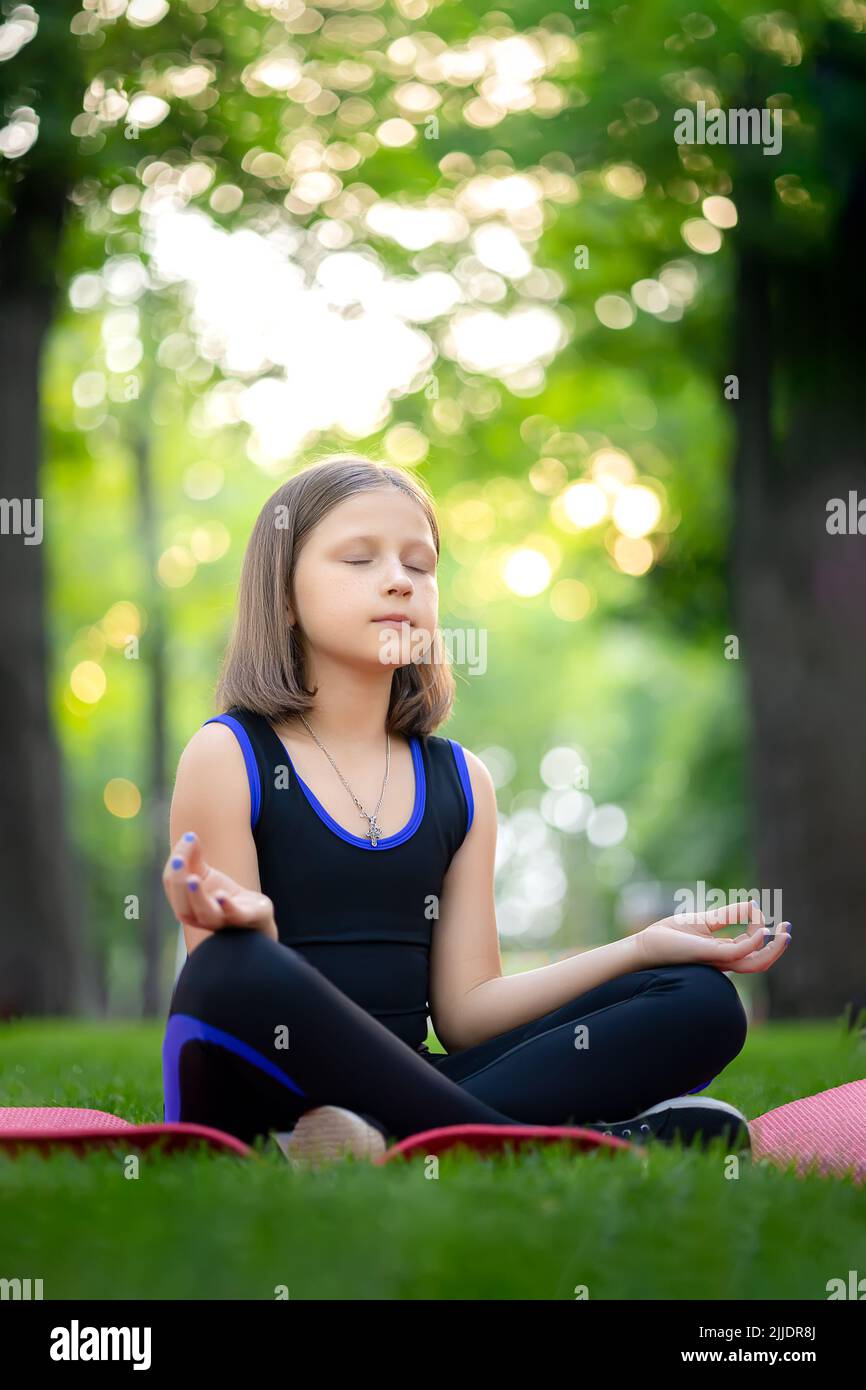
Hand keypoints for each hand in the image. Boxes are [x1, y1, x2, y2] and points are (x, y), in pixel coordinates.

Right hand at [162, 831, 277, 939]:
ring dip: (197, 896)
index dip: (175, 864)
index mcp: (185, 904)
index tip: (188, 837)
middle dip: (179, 882)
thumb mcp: (205, 874)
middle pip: (183, 906)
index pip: (172, 886)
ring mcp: (222, 920)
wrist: (253, 912)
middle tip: (179, 859)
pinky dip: (227, 907)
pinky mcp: (244, 918)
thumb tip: (189, 836)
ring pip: (205, 915)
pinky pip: (234, 916)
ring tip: (192, 879)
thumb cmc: (222, 895)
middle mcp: (199, 917)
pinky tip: (221, 895)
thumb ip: (193, 857)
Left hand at [635, 899, 790, 973]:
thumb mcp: (704, 920)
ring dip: (773, 949)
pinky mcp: (707, 955)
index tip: (762, 913)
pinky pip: (738, 954)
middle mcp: (722, 960)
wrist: (644, 947)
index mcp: (721, 953)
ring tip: (784, 933)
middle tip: (789, 930)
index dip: (763, 934)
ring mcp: (716, 961)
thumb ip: (728, 916)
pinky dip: (754, 942)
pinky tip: (762, 930)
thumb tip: (753, 905)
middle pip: (759, 962)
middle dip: (778, 948)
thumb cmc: (668, 936)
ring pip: (754, 964)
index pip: (751, 949)